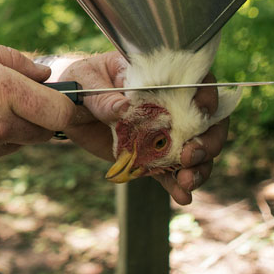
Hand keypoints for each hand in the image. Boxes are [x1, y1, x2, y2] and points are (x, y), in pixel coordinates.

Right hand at [0, 36, 75, 217]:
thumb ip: (10, 57)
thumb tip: (44, 74)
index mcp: (0, 87)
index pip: (60, 110)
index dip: (67, 106)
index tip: (63, 99)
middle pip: (46, 129)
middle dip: (42, 116)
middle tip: (24, 100)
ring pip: (22, 141)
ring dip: (16, 127)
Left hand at [45, 52, 227, 204]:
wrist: (66, 109)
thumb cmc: (80, 81)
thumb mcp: (86, 80)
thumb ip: (103, 96)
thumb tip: (123, 107)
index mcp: (158, 76)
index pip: (196, 80)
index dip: (208, 94)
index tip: (204, 110)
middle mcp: (170, 105)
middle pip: (207, 122)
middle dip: (208, 141)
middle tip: (190, 156)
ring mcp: (164, 133)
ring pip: (195, 151)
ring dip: (199, 168)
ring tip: (186, 182)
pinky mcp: (152, 156)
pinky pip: (171, 172)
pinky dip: (177, 185)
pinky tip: (181, 196)